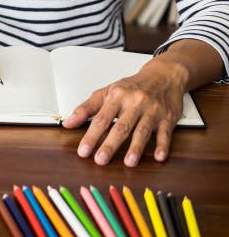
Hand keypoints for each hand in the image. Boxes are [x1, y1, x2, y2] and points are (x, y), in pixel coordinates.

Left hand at [63, 59, 186, 166]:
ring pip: (143, 131)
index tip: (83, 151)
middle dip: (110, 144)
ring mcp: (153, 110)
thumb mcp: (107, 92)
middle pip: (121, 127)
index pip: (101, 119)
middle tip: (100, 160)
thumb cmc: (132, 86)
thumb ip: (86, 108)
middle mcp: (135, 103)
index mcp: (117, 96)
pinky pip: (165, 133)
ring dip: (136, 147)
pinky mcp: (168, 117)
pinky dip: (163, 145)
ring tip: (129, 162)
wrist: (164, 75)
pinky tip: (159, 156)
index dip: (91, 136)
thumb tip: (68, 123)